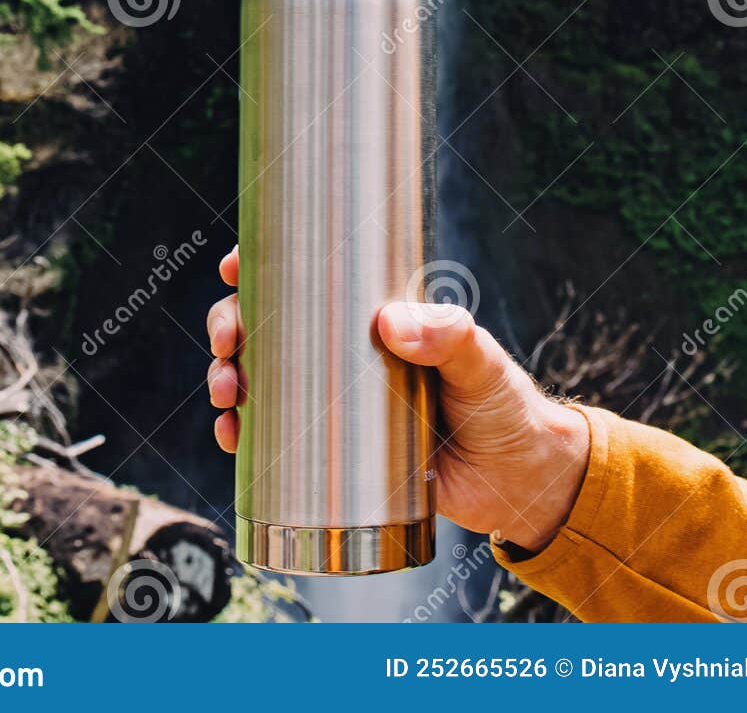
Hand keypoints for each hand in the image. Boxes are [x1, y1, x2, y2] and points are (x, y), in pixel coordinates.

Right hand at [206, 247, 588, 552]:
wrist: (520, 483)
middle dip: (231, 325)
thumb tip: (390, 322)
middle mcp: (346, 353)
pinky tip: (232, 436)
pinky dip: (243, 435)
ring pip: (262, 378)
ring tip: (227, 394)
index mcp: (374, 316)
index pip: (308, 275)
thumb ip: (448, 334)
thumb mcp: (481, 359)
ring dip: (227, 378)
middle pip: (268, 325)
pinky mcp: (335, 454)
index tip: (235, 263)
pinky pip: (275, 438)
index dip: (261, 264)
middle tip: (228, 342)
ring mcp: (336, 402)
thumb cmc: (505, 405)